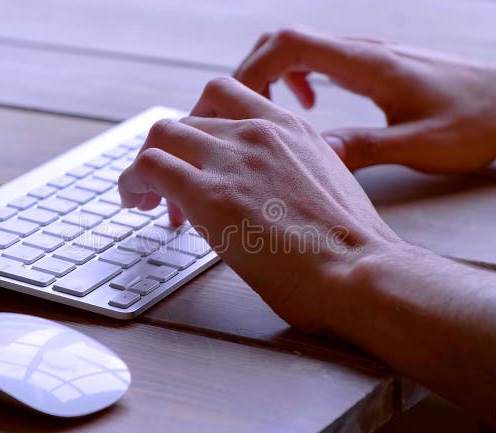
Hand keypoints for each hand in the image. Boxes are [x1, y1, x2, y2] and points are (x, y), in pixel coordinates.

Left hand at [118, 77, 399, 332]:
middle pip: (189, 116)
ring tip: (145, 197)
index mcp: (291, 128)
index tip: (196, 157)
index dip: (202, 125)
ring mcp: (233, 159)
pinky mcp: (209, 195)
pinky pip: (149, 167)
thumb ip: (292, 174)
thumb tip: (266, 191)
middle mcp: (259, 132)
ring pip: (162, 133)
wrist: (363, 272)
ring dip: (147, 163)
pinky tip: (135, 202)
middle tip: (167, 185)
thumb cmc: (353, 249)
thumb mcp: (327, 186)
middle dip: (172, 148)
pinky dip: (132, 181)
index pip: (228, 97)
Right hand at [234, 28, 495, 173]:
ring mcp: (369, 56)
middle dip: (251, 74)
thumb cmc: (477, 121)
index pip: (288, 45)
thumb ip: (364, 148)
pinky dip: (298, 80)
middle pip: (284, 42)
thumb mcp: (419, 145)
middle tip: (241, 115)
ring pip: (301, 50)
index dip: (252, 71)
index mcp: (367, 64)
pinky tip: (308, 109)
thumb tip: (311, 154)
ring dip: (273, 78)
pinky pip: (322, 61)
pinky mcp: (376, 66)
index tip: (238, 106)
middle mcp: (363, 51)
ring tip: (269, 116)